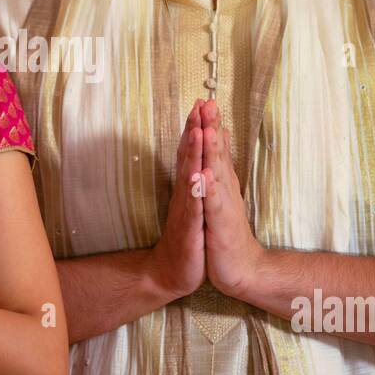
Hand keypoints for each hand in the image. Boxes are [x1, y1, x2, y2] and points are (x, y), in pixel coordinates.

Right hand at [149, 102, 206, 298]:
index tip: (202, 102)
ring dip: (192, 153)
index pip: (191, 152)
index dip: (196, 126)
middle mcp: (184, 193)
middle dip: (193, 129)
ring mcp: (186, 210)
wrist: (172, 272)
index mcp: (188, 187)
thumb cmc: (187, 237)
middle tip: (199, 105)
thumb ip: (196, 178)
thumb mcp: (194, 204)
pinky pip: (193, 207)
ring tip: (197, 130)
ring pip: (189, 176)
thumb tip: (200, 157)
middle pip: (188, 156)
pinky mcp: (190, 228)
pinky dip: (195, 191)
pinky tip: (197, 177)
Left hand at [199, 98, 258, 298]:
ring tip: (208, 130)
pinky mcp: (220, 225)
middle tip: (208, 103)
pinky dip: (209, 190)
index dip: (210, 124)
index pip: (215, 148)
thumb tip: (222, 139)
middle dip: (212, 128)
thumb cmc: (227, 231)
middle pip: (217, 154)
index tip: (205, 100)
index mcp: (221, 182)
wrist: (240, 268)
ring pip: (217, 174)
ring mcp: (223, 206)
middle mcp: (224, 189)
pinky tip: (205, 176)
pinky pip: (213, 205)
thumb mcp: (222, 195)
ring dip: (213, 152)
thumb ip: (222, 165)